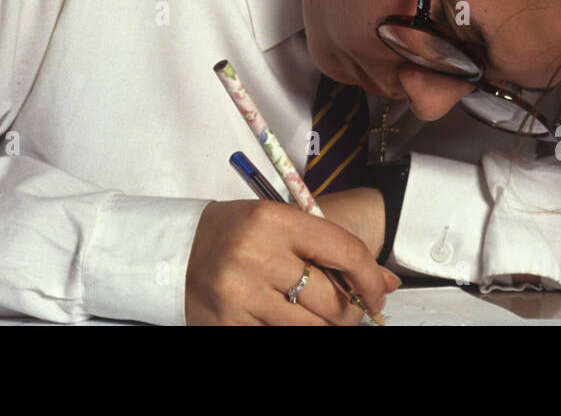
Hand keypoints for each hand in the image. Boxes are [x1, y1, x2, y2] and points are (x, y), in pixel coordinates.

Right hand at [186, 200, 400, 324]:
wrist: (173, 251)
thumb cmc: (237, 234)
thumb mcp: (279, 223)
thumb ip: (331, 248)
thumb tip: (387, 284)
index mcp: (274, 220)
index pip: (344, 252)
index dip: (371, 279)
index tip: (379, 295)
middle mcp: (255, 255)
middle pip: (330, 301)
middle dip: (348, 312)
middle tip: (347, 311)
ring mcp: (238, 294)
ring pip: (309, 330)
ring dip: (322, 328)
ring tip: (315, 317)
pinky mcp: (226, 325)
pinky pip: (277, 340)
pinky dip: (289, 333)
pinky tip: (284, 321)